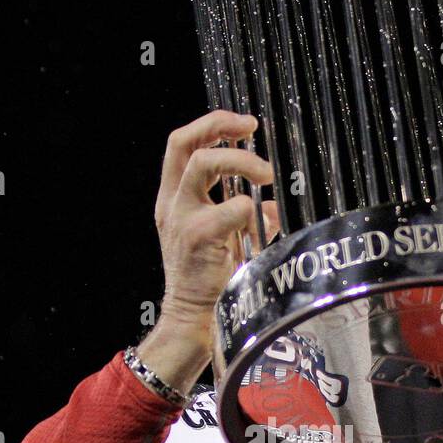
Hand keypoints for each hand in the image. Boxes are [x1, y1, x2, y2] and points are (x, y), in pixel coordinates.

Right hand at [154, 109, 280, 332]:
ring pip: (202, 163)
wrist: (193, 317)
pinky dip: (253, 212)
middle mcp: (172, 204)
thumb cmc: (210, 280)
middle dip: (219, 126)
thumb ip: (243, 217)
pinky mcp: (198, 236)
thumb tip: (270, 206)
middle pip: (183, 143)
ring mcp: (182, 218)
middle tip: (253, 129)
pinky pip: (234, 208)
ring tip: (265, 175)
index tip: (244, 125)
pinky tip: (260, 228)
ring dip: (240, 161)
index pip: (180, 145)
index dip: (211, 125)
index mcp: (173, 200)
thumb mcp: (224, 239)